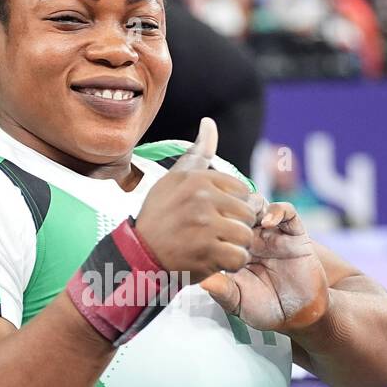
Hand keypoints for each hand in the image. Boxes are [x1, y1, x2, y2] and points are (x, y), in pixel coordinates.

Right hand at [134, 117, 263, 281]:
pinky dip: (231, 263)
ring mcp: (204, 226)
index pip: (241, 190)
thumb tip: (209, 123)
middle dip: (237, 226)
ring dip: (236, 245)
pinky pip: (238, 257)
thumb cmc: (160, 214)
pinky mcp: (206, 252)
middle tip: (218, 234)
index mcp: (197, 178)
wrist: (138, 252)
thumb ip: (197, 153)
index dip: (234, 205)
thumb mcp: (175, 179)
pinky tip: (215, 259)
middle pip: (247, 213)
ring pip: (246, 236)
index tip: (217, 215)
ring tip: (218, 246)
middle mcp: (201, 198)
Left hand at [199, 200, 328, 334]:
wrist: (298, 315)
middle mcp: (251, 237)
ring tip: (246, 217)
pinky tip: (268, 222)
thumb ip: (221, 291)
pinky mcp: (295, 234)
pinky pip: (287, 212)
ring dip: (250, 203)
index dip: (213, 220)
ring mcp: (272, 234)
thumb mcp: (237, 302)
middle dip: (228, 207)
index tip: (206, 225)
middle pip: (235, 208)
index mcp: (233, 249)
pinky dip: (277, 210)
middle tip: (225, 214)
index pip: (219, 224)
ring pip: (258, 204)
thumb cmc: (264, 309)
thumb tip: (201, 280)